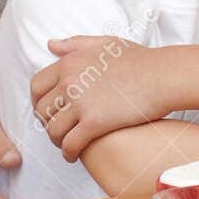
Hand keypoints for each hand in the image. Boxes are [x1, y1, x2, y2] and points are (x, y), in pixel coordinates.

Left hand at [29, 36, 166, 161]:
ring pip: (53, 131)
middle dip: (48, 123)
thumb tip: (51, 45)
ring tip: (67, 144)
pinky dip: (68, 153)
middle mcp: (69, 82)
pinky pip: (70, 145)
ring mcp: (80, 103)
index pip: (37, 86)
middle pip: (42, 110)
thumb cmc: (139, 60)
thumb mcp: (104, 43)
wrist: (161, 76)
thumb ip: (75, 44)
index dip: (39, 101)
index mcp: (69, 63)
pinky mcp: (94, 123)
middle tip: (59, 129)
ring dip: (58, 141)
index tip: (48, 110)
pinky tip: (74, 156)